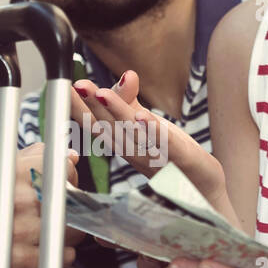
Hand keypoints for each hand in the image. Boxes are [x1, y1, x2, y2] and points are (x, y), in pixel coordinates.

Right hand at [0, 143, 81, 267]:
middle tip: (52, 211)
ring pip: (74, 228)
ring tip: (46, 230)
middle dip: (70, 204)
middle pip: (73, 198)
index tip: (60, 184)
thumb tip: (71, 154)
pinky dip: (59, 253)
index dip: (67, 176)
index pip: (64, 167)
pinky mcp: (29, 260)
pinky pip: (65, 254)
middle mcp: (22, 200)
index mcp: (14, 174)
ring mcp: (26, 231)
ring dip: (66, 230)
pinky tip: (39, 248)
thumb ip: (32, 158)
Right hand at [69, 70, 229, 214]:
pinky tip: (142, 117)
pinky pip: (165, 145)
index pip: (98, 123)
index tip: (65, 87)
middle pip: (111, 128)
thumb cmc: (171, 158)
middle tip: (78, 86)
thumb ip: (133, 102)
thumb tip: (126, 75)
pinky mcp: (181, 159)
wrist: (202, 192)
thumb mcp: (146, 125)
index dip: (82, 107)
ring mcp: (157, 157)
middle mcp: (135, 153)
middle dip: (94, 106)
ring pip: (133, 135)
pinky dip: (153, 132)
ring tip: (103, 94)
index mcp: (124, 143)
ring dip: (117, 114)